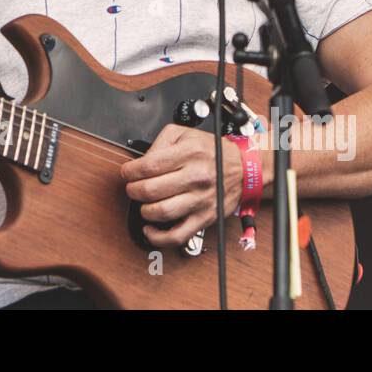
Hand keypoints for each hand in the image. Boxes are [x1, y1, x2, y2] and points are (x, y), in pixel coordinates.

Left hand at [120, 125, 240, 247]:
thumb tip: (141, 161)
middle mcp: (196, 177)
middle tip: (132, 187)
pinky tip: (150, 229)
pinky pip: (177, 235)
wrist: (244, 168)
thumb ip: (160, 142)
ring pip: (161, 212)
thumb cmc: (211, 152)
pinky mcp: (204, 218)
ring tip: (143, 203)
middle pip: (151, 190)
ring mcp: (201, 200)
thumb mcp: (185, 134)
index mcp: (189, 153)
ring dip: (144, 210)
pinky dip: (158, 237)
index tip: (126, 173)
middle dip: (133, 190)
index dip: (130, 171)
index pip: (149, 166)